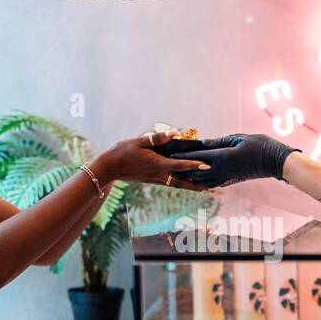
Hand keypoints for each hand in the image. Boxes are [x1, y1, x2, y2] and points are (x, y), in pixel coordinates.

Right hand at [93, 132, 210, 189]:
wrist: (109, 168)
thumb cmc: (122, 152)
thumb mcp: (139, 141)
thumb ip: (157, 138)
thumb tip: (174, 132)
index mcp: (157, 164)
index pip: (180, 165)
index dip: (194, 165)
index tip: (206, 166)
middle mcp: (158, 174)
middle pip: (182, 181)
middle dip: (196, 184)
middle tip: (210, 187)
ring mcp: (155, 179)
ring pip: (176, 184)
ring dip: (190, 186)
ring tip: (203, 188)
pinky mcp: (152, 180)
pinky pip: (169, 183)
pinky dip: (180, 183)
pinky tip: (185, 182)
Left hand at [167, 133, 298, 187]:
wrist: (275, 161)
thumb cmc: (259, 145)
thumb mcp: (238, 138)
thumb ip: (219, 142)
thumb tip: (203, 144)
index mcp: (222, 158)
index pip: (196, 158)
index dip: (182, 156)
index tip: (170, 154)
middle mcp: (222, 170)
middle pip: (195, 173)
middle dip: (181, 169)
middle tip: (168, 166)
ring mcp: (226, 178)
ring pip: (201, 182)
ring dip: (189, 178)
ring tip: (178, 175)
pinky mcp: (231, 181)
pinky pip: (211, 184)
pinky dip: (201, 183)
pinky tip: (195, 181)